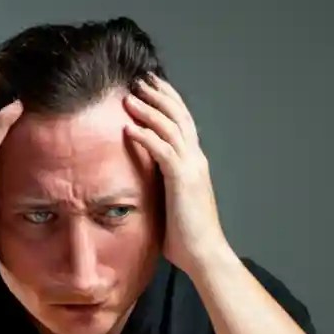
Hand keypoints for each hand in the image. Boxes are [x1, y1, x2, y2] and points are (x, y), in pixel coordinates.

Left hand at [122, 74, 230, 273]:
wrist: (204, 253)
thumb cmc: (187, 235)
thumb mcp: (173, 201)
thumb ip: (163, 184)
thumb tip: (144, 180)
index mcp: (195, 163)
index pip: (183, 123)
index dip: (168, 102)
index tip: (152, 88)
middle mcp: (196, 159)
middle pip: (178, 116)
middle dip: (159, 95)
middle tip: (140, 80)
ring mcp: (191, 167)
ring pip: (170, 128)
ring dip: (149, 110)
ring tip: (130, 97)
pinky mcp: (182, 179)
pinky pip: (162, 150)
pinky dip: (145, 136)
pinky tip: (129, 128)